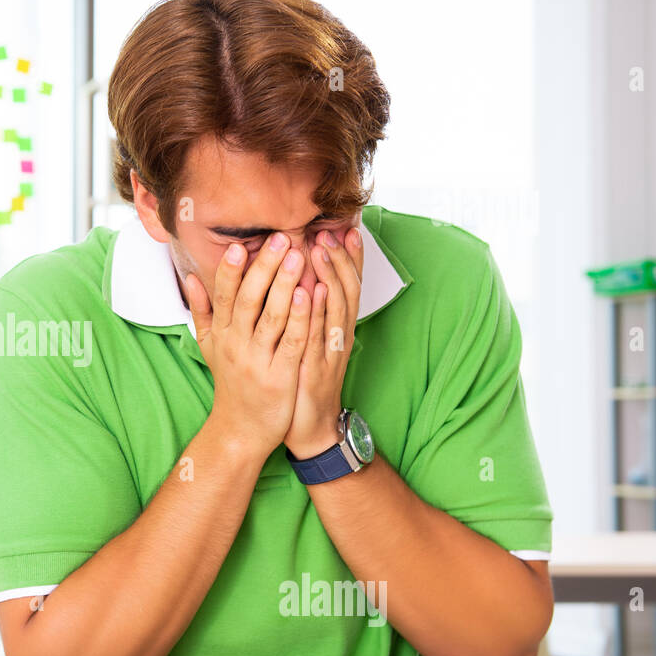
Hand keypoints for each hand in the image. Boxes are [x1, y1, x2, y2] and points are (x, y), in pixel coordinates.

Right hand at [186, 234, 311, 458]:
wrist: (241, 431)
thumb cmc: (231, 384)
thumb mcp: (209, 347)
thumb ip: (201, 311)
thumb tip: (189, 277)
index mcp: (221, 335)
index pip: (223, 295)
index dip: (230, 269)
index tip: (239, 244)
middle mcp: (236, 345)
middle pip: (248, 299)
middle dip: (264, 267)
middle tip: (280, 238)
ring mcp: (257, 360)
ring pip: (271, 316)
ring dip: (285, 284)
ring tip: (299, 255)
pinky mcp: (280, 376)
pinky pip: (291, 342)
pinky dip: (300, 318)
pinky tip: (309, 295)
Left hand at [284, 226, 363, 459]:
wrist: (309, 426)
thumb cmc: (304, 381)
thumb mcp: (310, 342)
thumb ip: (310, 313)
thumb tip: (305, 281)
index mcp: (336, 328)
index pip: (348, 286)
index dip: (350, 259)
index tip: (347, 229)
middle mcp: (338, 336)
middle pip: (347, 291)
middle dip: (340, 260)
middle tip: (330, 232)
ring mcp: (329, 352)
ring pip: (334, 310)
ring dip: (329, 278)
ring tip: (320, 251)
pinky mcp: (315, 369)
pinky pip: (316, 337)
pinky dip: (314, 314)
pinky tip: (310, 292)